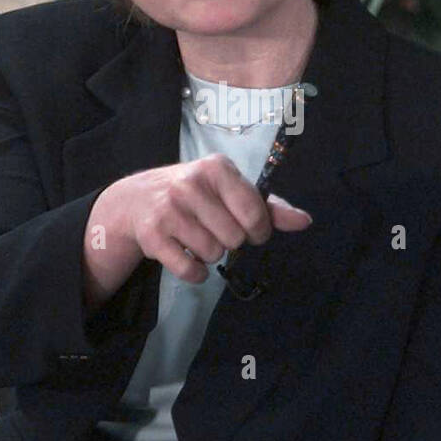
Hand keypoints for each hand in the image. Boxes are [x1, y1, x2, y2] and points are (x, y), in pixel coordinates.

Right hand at [83, 154, 310, 305]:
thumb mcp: (229, 191)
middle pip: (234, 238)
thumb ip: (269, 207)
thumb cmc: (195, 194)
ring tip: (196, 237)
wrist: (135, 200)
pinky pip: (191, 271)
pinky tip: (186, 256)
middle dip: (230, 241)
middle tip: (215, 229)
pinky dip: (195, 273)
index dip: (258, 230)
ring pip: (213, 254)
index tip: (248, 227)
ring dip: (210, 254)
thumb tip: (305, 221)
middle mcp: (190, 184)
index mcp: (216, 168)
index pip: (253, 213)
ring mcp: (169, 210)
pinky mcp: (152, 236)